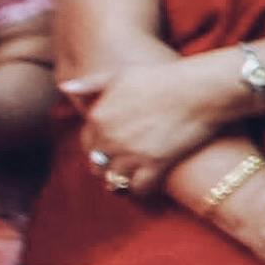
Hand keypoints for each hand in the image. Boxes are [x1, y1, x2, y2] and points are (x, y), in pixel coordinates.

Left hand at [62, 55, 243, 192]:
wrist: (198, 90)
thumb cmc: (162, 77)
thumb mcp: (120, 74)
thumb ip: (90, 84)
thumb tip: (65, 88)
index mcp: (98, 117)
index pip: (87, 144)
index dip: (98, 147)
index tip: (111, 148)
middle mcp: (110, 139)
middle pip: (99, 165)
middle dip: (108, 166)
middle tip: (121, 166)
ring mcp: (132, 154)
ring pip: (116, 179)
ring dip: (123, 180)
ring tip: (132, 178)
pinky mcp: (155, 166)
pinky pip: (139, 188)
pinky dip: (142, 189)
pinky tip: (149, 183)